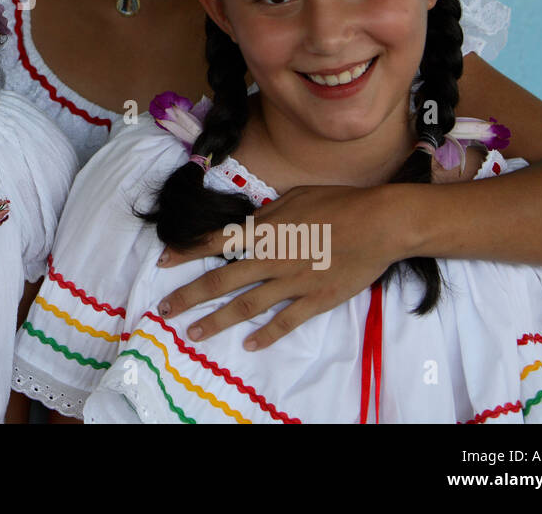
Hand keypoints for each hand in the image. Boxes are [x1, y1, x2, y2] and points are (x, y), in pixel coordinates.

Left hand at [154, 182, 411, 349]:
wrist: (379, 222)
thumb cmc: (337, 203)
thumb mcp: (293, 197)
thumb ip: (265, 215)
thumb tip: (244, 225)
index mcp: (264, 230)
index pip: (214, 241)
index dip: (186, 251)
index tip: (162, 261)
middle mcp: (270, 257)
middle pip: (221, 280)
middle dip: (188, 295)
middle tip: (164, 308)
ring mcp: (292, 281)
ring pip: (246, 306)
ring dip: (216, 321)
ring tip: (194, 333)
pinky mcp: (316, 298)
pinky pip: (286, 321)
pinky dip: (266, 335)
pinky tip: (250, 344)